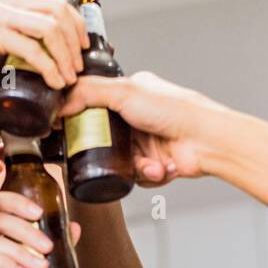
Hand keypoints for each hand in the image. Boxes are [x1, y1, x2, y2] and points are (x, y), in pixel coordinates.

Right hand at [0, 0, 85, 92]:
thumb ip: (18, 38)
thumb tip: (46, 55)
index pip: (55, 2)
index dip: (75, 24)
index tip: (82, 46)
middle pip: (58, 12)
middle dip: (75, 41)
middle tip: (78, 66)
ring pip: (51, 28)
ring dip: (65, 56)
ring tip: (68, 78)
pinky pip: (33, 49)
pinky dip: (49, 68)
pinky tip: (53, 82)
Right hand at [60, 71, 230, 183]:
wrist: (206, 141)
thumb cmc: (176, 110)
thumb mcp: (124, 92)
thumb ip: (88, 92)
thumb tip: (61, 102)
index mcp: (131, 93)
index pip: (94, 104)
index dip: (82, 118)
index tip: (69, 129)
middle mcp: (138, 117)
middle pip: (103, 138)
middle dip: (107, 151)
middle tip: (106, 154)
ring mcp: (145, 142)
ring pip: (119, 162)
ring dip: (133, 167)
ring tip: (148, 164)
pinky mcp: (153, 163)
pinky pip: (136, 176)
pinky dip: (148, 174)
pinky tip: (161, 167)